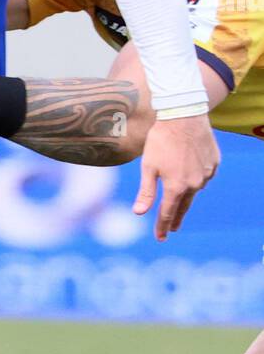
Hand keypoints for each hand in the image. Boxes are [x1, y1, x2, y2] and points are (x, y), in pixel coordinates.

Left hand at [133, 113, 219, 240]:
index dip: (162, 226)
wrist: (184, 115)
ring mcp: (207, 174)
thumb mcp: (148, 166)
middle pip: (183, 206)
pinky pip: (204, 176)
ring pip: (194, 190)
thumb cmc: (161, 140)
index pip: (168, 213)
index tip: (160, 238)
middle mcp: (195, 184)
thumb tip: (139, 213)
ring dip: (185, 195)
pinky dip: (196, 179)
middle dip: (176, 218)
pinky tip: (190, 176)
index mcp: (176, 187)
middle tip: (172, 229)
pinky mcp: (214, 163)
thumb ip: (146, 192)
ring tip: (178, 198)